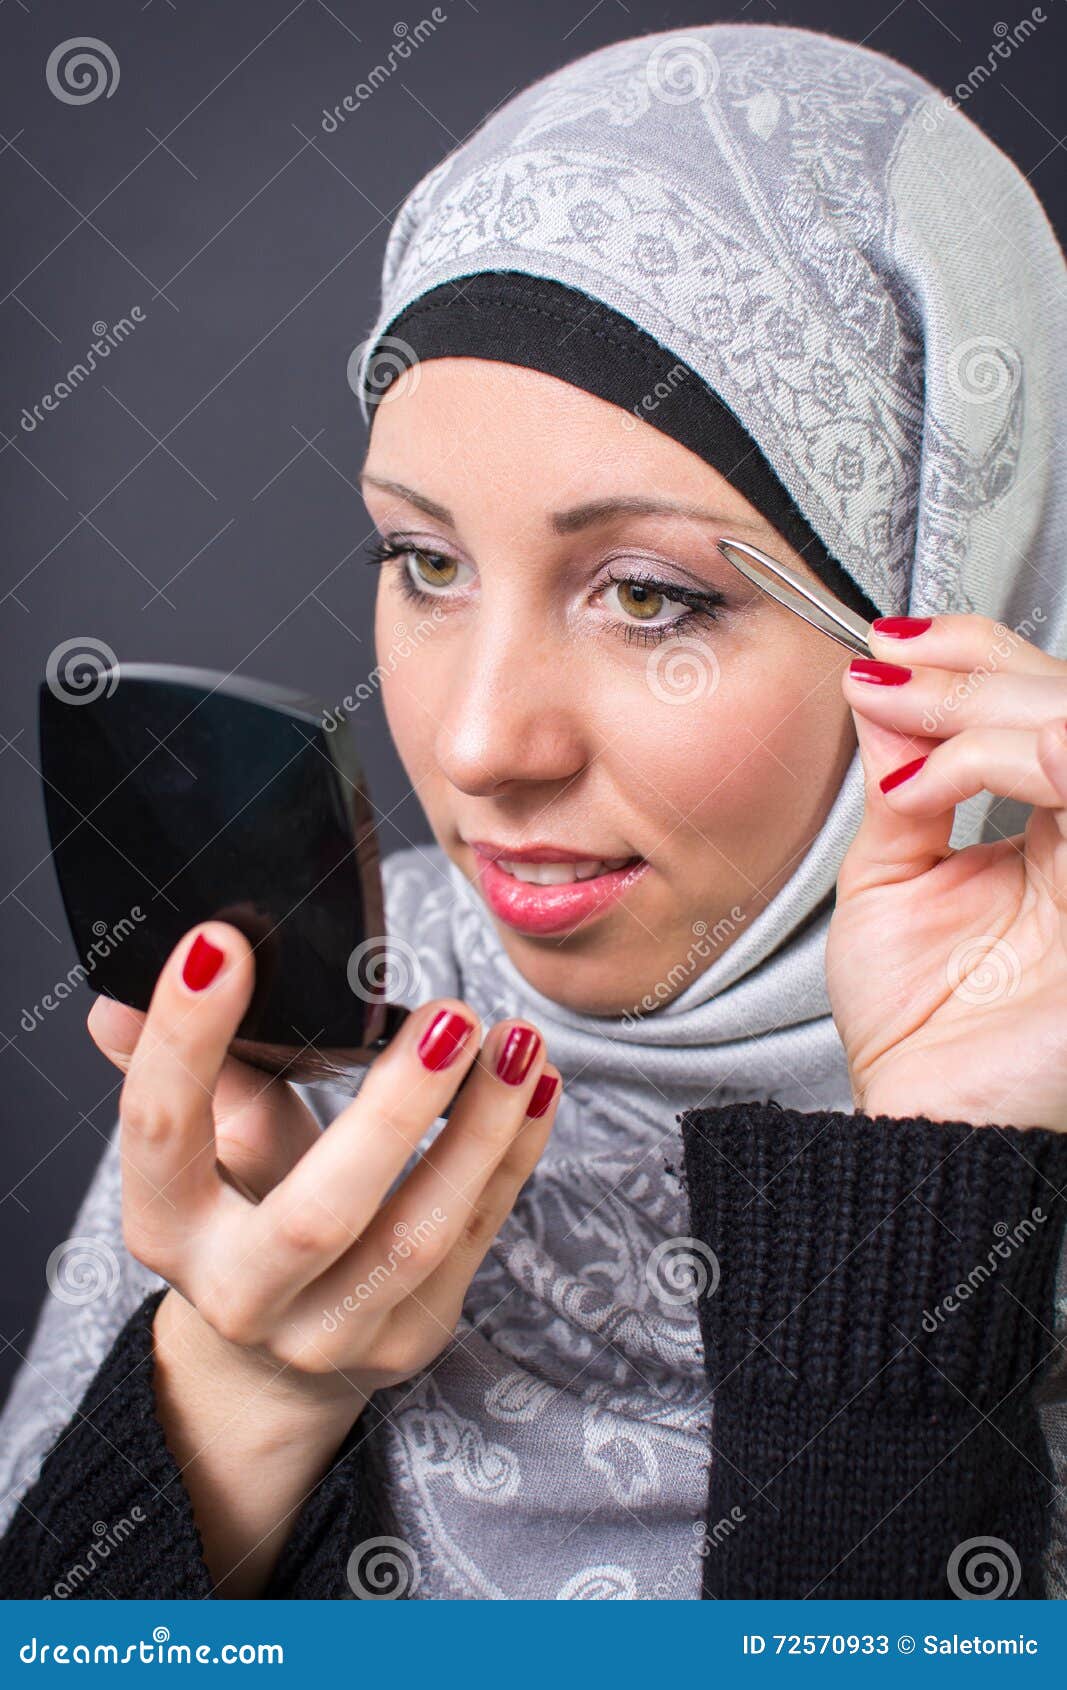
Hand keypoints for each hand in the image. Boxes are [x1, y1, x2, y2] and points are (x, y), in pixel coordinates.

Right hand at [88, 921, 560, 1406]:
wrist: (275, 1349)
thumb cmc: (240, 1206)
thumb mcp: (200, 1146)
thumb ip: (177, 1071)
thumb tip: (117, 998)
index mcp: (166, 1227)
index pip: (160, 1130)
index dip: (182, 1038)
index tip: (221, 943)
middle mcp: (240, 1295)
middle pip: (317, 1215)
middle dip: (392, 1113)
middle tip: (449, 1014)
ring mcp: (330, 1332)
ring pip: (416, 1236)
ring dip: (479, 1130)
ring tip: (515, 1040)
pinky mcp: (410, 1336)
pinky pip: (476, 1238)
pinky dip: (514, 1155)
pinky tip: (539, 1083)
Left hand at [826, 612, 1066, 1130]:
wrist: (919, 1117)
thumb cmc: (916, 1022)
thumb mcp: (890, 874)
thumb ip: (902, 776)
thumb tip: (881, 679)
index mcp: (1057, 831)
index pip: (1046, 706)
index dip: (979, 653)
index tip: (888, 645)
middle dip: (972, 667)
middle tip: (890, 672)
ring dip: (982, 704)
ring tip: (904, 720)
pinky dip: (1000, 762)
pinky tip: (932, 780)